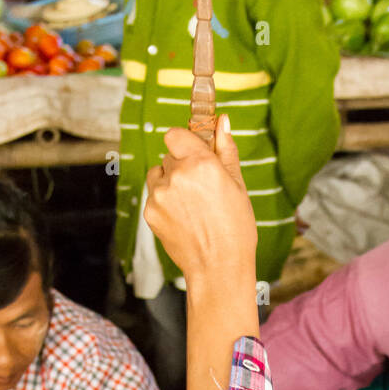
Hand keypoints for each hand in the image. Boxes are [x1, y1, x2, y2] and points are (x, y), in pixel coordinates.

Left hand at [144, 115, 257, 285]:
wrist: (219, 268)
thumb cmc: (235, 228)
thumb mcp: (238, 186)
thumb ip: (226, 150)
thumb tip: (222, 121)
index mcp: (201, 163)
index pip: (175, 134)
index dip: (184, 142)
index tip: (193, 153)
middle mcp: (177, 175)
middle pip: (169, 156)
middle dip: (182, 166)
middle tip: (201, 190)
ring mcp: (160, 195)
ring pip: (158, 175)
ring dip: (170, 183)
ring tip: (191, 206)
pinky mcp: (150, 213)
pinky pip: (154, 197)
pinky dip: (165, 204)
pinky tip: (183, 220)